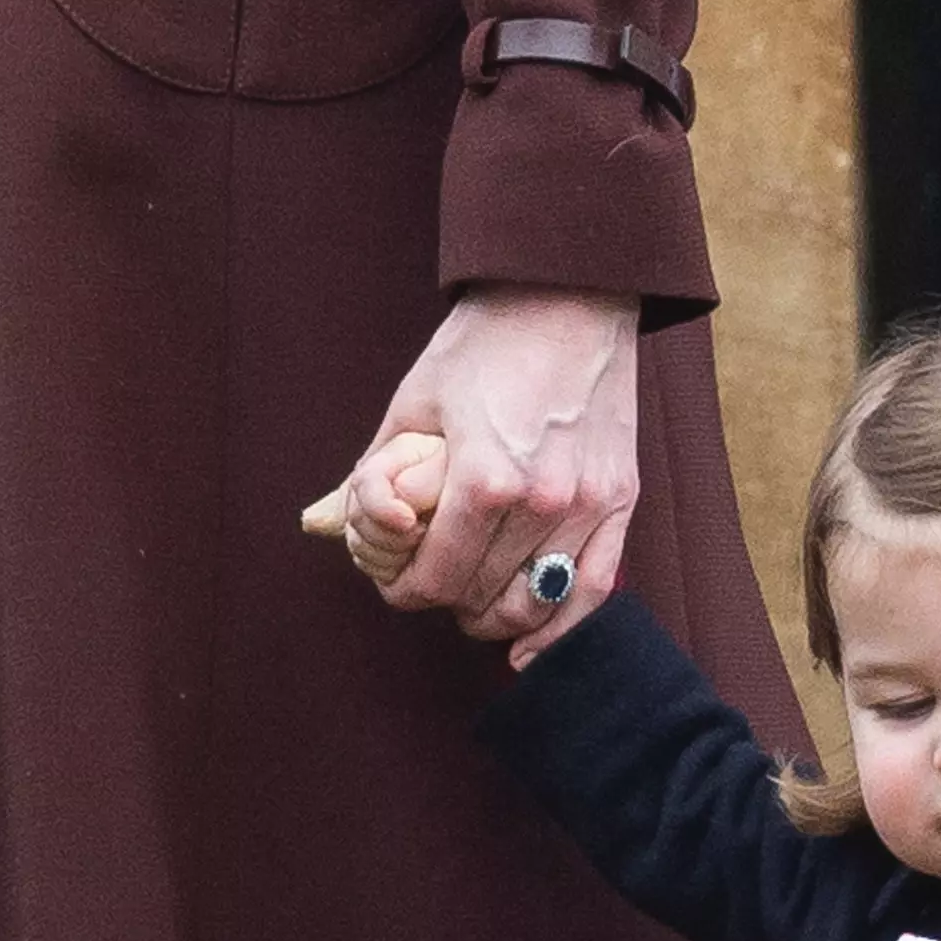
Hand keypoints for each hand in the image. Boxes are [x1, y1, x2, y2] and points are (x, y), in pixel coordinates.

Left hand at [311, 284, 639, 656]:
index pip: (437, 579)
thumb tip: (322, 523)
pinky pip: (591, 595)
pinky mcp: (619, 503)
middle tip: (435, 581)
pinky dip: (558, 631)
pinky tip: (528, 649)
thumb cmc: (485, 340)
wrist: (568, 292)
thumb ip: (372, 474)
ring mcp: (585, 507)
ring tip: (474, 602)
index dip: (407, 591)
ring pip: (531, 607)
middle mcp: (540, 503)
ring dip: (494, 617)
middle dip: (448, 600)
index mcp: (483, 480)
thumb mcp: (414, 401)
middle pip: (481, 599)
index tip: (399, 584)